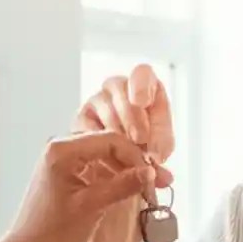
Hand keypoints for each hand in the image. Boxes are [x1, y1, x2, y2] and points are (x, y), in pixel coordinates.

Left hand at [3, 131, 156, 241]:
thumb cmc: (52, 231)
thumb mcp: (93, 206)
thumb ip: (123, 185)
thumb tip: (150, 173)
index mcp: (62, 150)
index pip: (111, 140)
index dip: (137, 157)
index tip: (154, 175)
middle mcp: (60, 147)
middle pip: (109, 144)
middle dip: (135, 162)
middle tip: (159, 180)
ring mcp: (61, 159)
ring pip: (104, 155)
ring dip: (127, 170)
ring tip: (149, 187)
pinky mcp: (65, 171)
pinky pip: (95, 165)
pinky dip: (114, 176)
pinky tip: (130, 188)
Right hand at [74, 64, 174, 188]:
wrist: (120, 167)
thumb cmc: (145, 149)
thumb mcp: (159, 150)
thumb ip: (161, 153)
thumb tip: (161, 168)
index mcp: (144, 88)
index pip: (142, 73)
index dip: (141, 84)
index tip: (143, 102)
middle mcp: (118, 89)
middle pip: (119, 86)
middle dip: (131, 113)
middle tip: (139, 139)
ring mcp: (97, 101)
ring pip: (102, 102)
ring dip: (116, 127)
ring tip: (126, 151)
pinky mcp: (80, 119)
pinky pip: (85, 122)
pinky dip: (96, 138)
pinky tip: (106, 155)